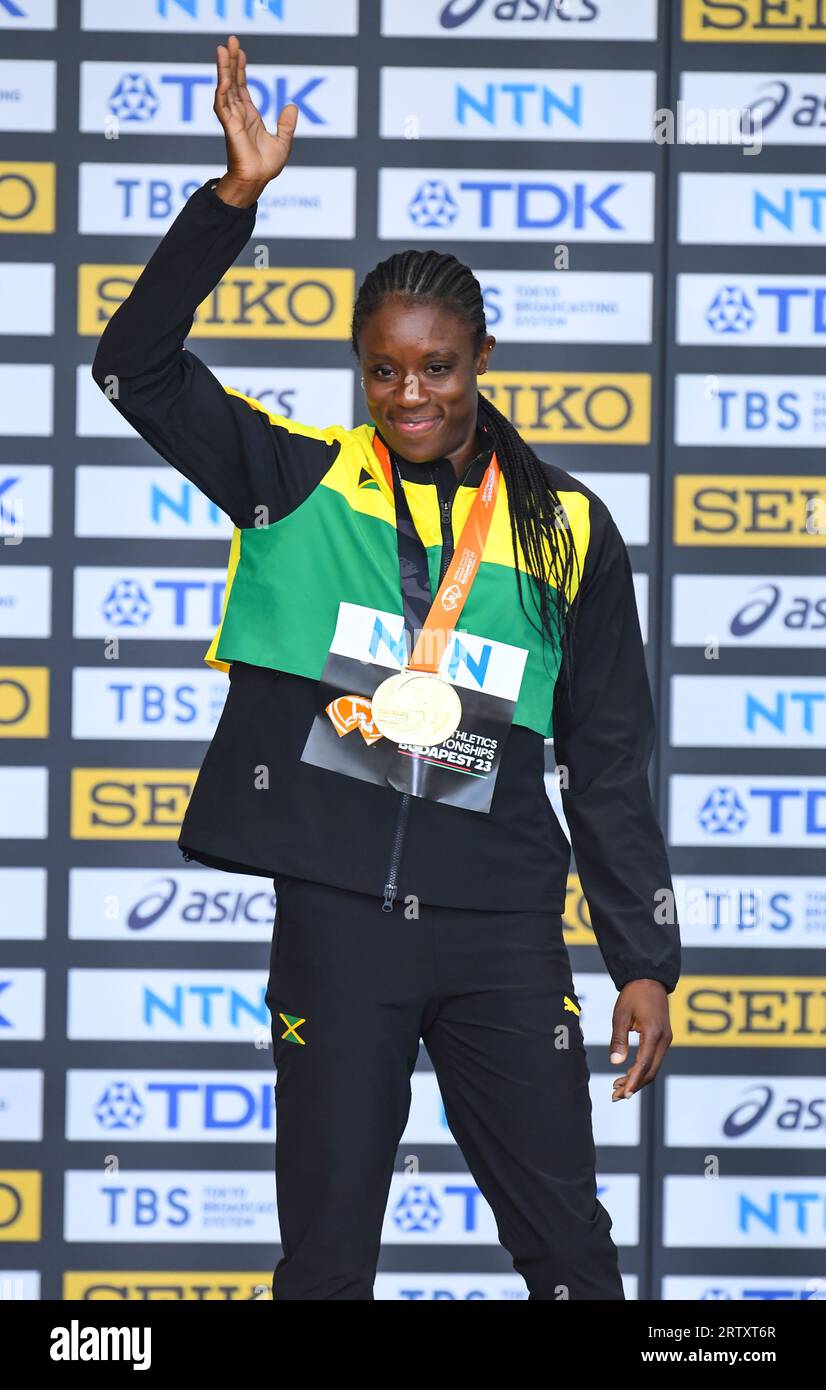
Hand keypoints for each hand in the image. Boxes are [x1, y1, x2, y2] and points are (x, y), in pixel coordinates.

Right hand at [213, 33, 297, 205]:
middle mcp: (239, 115)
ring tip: (222, 50)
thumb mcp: (283, 142)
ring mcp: (233, 120)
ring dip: (223, 69)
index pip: (242, 87)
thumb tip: (292, 105)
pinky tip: (225, 78)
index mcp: (249, 116)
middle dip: (230, 61)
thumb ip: (286, 124)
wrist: (258, 180)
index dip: (241, 69)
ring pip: (225, 89)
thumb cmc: (266, 166)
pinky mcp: (230, 128)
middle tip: (229, 41)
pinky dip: (223, 91)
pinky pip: (223, 106)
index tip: (240, 51)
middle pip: (232, 82)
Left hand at [608, 979, 671, 1099]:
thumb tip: (615, 1062)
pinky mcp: (663, 1038)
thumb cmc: (633, 995)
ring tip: (617, 1088)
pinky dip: (641, 1069)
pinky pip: (654, 1059)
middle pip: (651, 1071)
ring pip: (653, 1067)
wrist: (649, 979)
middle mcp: (664, 1039)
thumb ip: (619, 1039)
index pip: (644, 1064)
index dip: (634, 1081)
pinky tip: (627, 1074)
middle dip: (634, 1085)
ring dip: (637, 1079)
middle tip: (615, 1096)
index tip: (624, 1094)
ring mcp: (666, 1039)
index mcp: (654, 1033)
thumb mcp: (621, 1015)